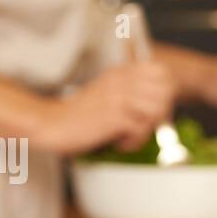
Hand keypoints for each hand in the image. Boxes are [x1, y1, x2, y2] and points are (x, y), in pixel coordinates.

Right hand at [37, 60, 176, 155]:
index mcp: (120, 72)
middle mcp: (122, 81)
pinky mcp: (114, 117)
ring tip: (131, 138)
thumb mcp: (102, 92)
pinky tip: (119, 145)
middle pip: (165, 92)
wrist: (50, 123)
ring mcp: (119, 98)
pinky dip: (134, 142)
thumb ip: (125, 90)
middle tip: (144, 127)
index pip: (162, 72)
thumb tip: (153, 102)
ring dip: (148, 129)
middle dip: (161, 113)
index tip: (151, 110)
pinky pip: (142, 129)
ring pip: (157, 111)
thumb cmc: (75, 114)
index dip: (164, 92)